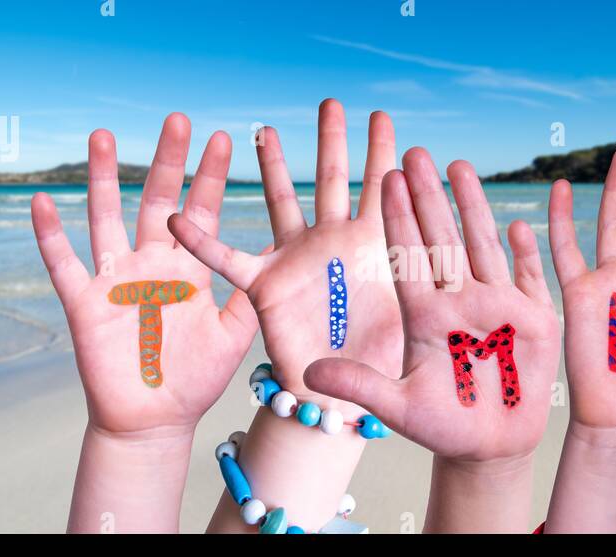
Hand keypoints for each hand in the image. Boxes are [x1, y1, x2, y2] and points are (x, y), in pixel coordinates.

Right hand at [30, 113, 256, 436]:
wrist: (154, 423)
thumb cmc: (195, 380)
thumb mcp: (234, 335)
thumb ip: (251, 296)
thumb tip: (279, 258)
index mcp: (187, 270)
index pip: (200, 212)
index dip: (210, 177)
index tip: (225, 138)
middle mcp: (150, 265)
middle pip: (156, 201)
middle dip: (167, 161)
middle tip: (177, 118)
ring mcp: (115, 280)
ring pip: (105, 217)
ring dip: (100, 178)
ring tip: (101, 136)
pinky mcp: (85, 304)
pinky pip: (63, 265)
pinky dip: (50, 235)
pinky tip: (41, 202)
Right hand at [168, 99, 401, 408]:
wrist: (343, 396)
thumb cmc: (384, 359)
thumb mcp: (409, 316)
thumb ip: (415, 280)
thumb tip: (436, 244)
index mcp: (375, 248)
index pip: (383, 189)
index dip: (383, 153)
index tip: (383, 115)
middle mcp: (334, 245)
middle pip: (332, 180)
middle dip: (332, 140)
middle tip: (333, 102)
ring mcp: (298, 260)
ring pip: (282, 202)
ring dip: (273, 166)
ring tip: (266, 128)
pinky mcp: (267, 288)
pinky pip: (228, 261)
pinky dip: (202, 243)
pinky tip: (178, 217)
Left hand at [305, 147, 560, 462]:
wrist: (489, 448)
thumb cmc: (442, 427)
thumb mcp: (396, 407)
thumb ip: (357, 385)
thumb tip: (308, 372)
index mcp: (424, 315)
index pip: (407, 256)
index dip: (398, 218)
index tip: (386, 178)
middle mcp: (458, 301)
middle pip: (441, 239)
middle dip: (429, 196)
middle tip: (415, 152)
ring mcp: (497, 307)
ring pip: (482, 246)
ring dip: (472, 207)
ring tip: (459, 166)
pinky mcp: (533, 321)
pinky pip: (529, 279)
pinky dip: (526, 254)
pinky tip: (518, 223)